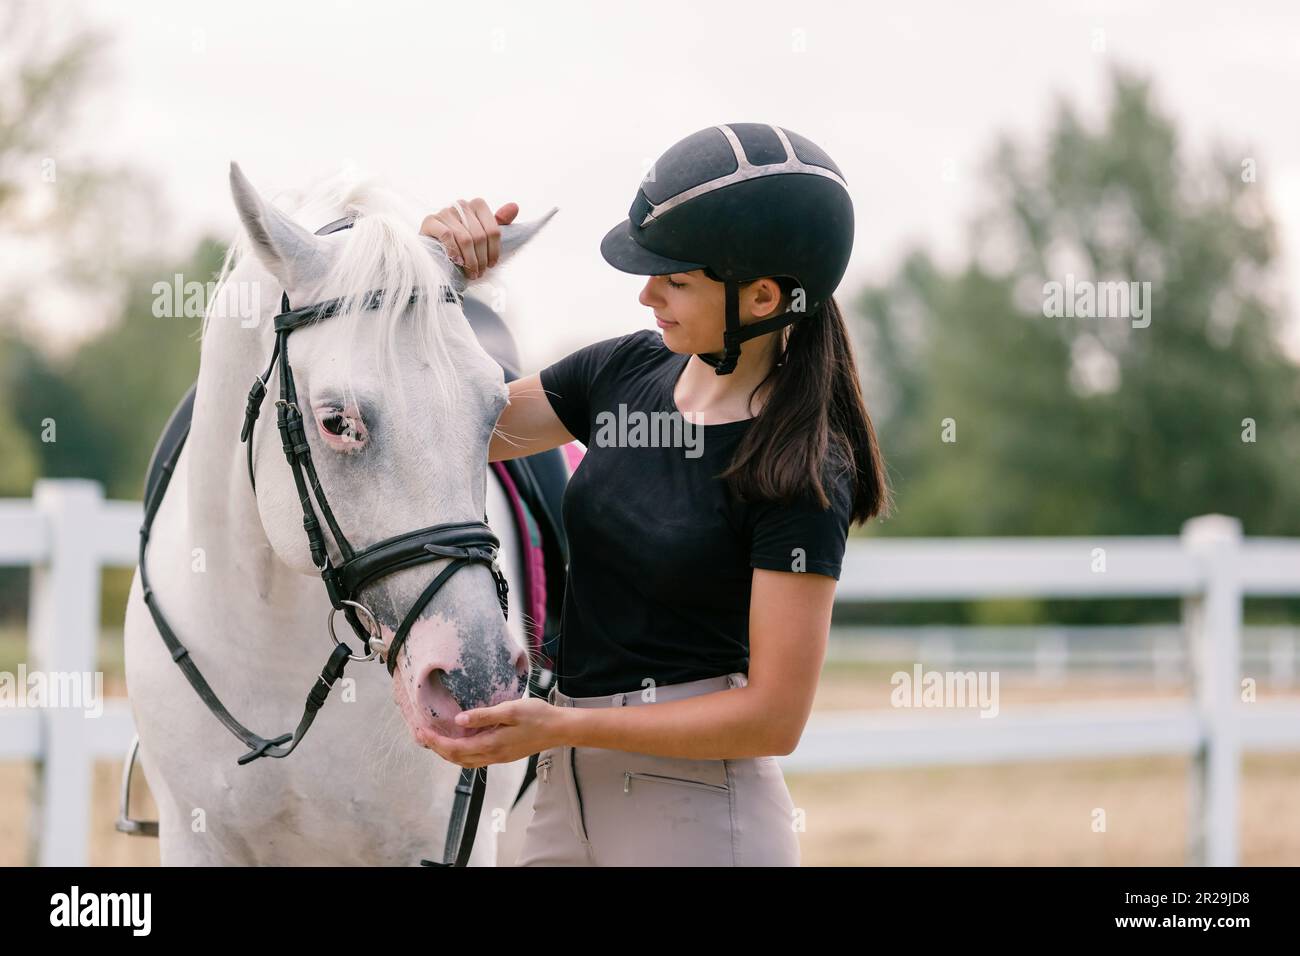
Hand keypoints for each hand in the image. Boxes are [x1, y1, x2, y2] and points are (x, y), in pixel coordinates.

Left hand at [415, 697, 564, 767]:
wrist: (559, 729)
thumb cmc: (538, 716)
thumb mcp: (510, 710)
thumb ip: (484, 715)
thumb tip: (458, 720)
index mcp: (491, 745)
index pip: (454, 748)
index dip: (435, 742)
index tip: (420, 731)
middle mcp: (492, 755)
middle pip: (456, 758)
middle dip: (436, 747)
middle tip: (420, 733)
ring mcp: (497, 757)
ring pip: (464, 761)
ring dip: (446, 752)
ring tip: (433, 739)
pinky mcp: (502, 755)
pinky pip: (474, 758)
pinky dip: (460, 752)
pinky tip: (458, 741)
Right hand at [419, 198, 518, 278]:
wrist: (435, 257)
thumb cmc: (463, 247)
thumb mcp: (484, 237)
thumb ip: (500, 223)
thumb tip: (515, 206)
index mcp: (477, 205)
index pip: (493, 230)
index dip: (494, 251)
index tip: (491, 265)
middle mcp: (462, 205)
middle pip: (480, 236)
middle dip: (481, 259)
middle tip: (479, 273)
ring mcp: (445, 211)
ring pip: (465, 238)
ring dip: (469, 260)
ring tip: (470, 273)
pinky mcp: (430, 221)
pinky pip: (447, 236)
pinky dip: (454, 252)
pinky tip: (456, 261)